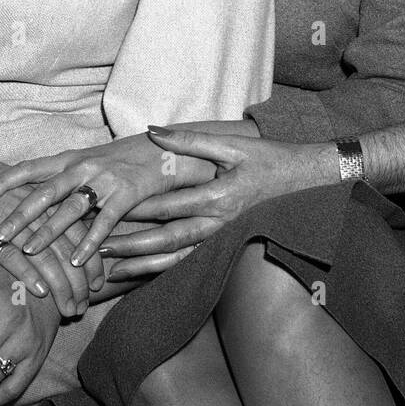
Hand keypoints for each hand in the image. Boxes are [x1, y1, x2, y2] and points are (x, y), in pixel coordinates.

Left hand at [0, 129, 223, 266]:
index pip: (30, 168)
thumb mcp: (92, 163)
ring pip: (69, 208)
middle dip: (17, 214)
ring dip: (46, 230)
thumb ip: (68, 179)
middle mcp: (83, 166)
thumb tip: (37, 197)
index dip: (3, 181)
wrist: (168, 148)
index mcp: (72, 159)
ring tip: (26, 250)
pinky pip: (104, 222)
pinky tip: (78, 259)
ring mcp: (104, 180)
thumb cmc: (126, 159)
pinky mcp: (126, 194)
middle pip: (43, 191)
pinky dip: (90, 241)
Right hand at [0, 165, 103, 316]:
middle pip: (69, 250)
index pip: (82, 235)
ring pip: (47, 257)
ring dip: (61, 286)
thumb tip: (70, 243)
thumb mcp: (28, 199)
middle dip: (80, 282)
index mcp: (51, 202)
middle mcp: (39, 213)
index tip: (98, 287)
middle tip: (85, 306)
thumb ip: (49, 217)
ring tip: (69, 308)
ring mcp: (17, 224)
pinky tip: (41, 293)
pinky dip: (29, 276)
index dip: (92, 263)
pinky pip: (15, 257)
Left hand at [102, 124, 336, 278]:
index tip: (108, 209)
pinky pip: (190, 262)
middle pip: (167, 238)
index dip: (137, 209)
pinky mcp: (223, 244)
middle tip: (99, 247)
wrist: (304, 181)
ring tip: (111, 270)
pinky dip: (164, 271)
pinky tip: (141, 275)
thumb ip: (191, 140)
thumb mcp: (232, 144)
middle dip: (132, 244)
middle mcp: (218, 223)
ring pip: (177, 258)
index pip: (169, 205)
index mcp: (218, 196)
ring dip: (144, 265)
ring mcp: (221, 238)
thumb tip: (154, 130)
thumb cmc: (268, 159)